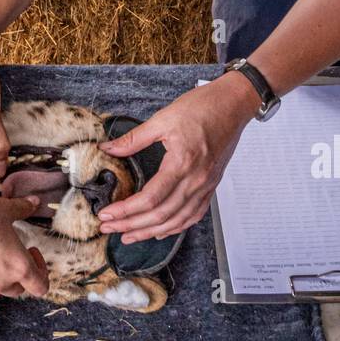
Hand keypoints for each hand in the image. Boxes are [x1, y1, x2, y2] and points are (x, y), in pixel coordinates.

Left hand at [97, 73, 258, 241]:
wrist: (233, 104)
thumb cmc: (202, 107)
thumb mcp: (162, 118)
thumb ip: (133, 138)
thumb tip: (108, 148)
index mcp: (181, 162)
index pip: (150, 198)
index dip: (125, 211)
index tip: (106, 214)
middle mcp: (196, 180)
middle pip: (160, 215)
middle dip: (131, 226)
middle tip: (109, 228)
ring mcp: (206, 185)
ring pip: (177, 220)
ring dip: (150, 232)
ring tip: (129, 236)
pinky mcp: (211, 185)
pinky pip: (193, 214)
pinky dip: (176, 227)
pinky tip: (161, 231)